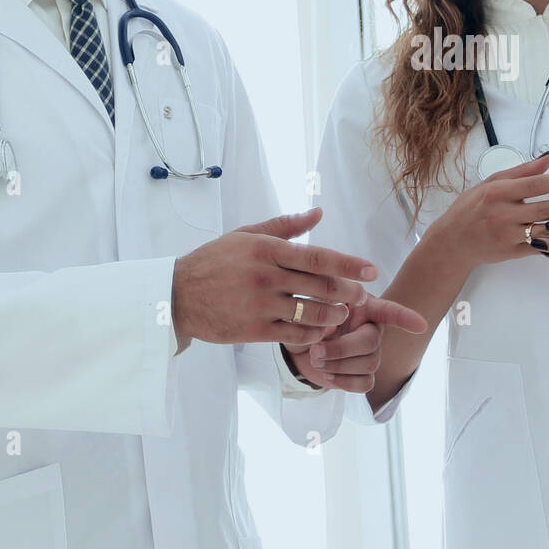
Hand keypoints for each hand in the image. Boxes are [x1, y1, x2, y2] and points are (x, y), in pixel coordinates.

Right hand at [171, 206, 375, 346]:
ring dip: (334, 316)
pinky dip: (313, 335)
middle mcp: (266, 277)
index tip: (372, 270)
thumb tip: (318, 213)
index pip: (317, 257)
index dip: (349, 264)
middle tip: (362, 295)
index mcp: (266, 249)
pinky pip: (294, 335)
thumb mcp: (246, 234)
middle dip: (349, 293)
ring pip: (312, 314)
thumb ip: (285, 225)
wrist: (177, 295)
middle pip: (321, 287)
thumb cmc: (215, 260)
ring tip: (342, 314)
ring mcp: (260, 305)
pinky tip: (319, 332)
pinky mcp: (253, 330)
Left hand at [282, 294, 428, 393]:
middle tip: (316, 351)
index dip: (405, 318)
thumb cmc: (306, 317)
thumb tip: (334, 323)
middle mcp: (371, 329)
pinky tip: (328, 374)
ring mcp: (369, 353)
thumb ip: (322, 310)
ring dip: (338, 365)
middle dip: (342, 349)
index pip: (389, 310)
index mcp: (363, 307)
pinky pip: (365, 383)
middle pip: (371, 342)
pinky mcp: (363, 375)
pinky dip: (344, 382)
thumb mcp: (309, 306)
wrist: (297, 343)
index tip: (420, 326)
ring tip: (316, 358)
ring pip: (369, 364)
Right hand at [426, 150, 548, 273]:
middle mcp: (504, 214)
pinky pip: (542, 246)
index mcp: (499, 192)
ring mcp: (509, 236)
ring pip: (548, 229)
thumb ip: (522, 170)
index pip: (538, 184)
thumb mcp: (491, 182)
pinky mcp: (513, 253)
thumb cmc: (471, 207)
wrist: (452, 242)